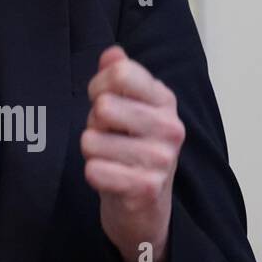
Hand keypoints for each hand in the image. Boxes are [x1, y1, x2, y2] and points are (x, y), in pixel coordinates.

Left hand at [80, 45, 184, 261]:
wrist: (145, 208)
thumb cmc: (131, 148)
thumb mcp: (127, 107)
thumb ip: (118, 76)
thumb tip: (112, 53)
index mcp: (164, 100)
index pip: (121, 72)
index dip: (99, 85)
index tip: (103, 100)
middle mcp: (170, 128)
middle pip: (103, 106)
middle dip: (94, 122)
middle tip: (109, 136)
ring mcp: (161, 160)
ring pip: (91, 140)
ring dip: (92, 150)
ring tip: (111, 158)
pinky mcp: (146, 189)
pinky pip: (93, 170)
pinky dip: (93, 174)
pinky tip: (111, 178)